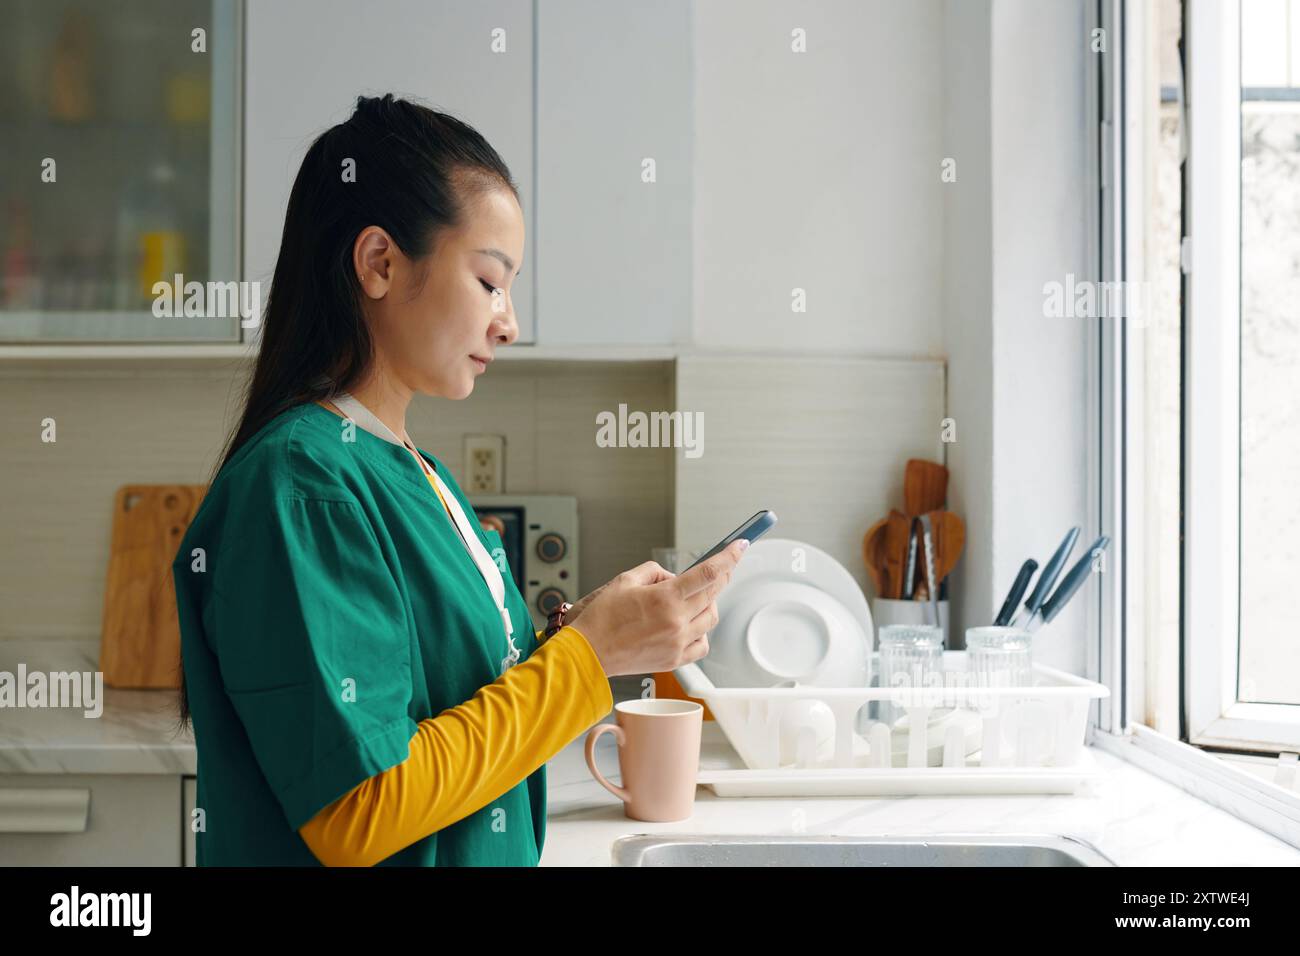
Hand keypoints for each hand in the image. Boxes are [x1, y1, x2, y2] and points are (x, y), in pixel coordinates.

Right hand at [566, 540, 748, 676]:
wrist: (588, 654)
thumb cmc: (602, 618)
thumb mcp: (625, 580)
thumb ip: (655, 573)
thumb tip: (674, 578)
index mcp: (665, 598)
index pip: (709, 573)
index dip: (729, 557)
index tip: (740, 546)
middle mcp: (676, 621)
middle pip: (714, 594)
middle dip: (721, 576)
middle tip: (720, 567)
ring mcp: (678, 642)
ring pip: (711, 618)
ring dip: (708, 603)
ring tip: (690, 599)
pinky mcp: (674, 660)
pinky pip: (702, 644)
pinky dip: (701, 631)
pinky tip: (687, 624)